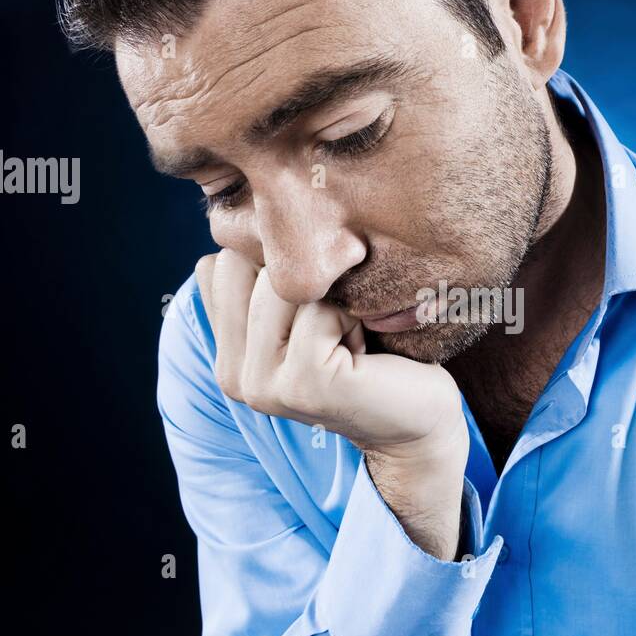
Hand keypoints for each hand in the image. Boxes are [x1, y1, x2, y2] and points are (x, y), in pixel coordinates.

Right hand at [194, 249, 467, 463]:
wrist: (416, 420)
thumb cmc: (370, 353)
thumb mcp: (304, 311)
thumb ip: (263, 279)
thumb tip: (242, 214)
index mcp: (227, 355)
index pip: (219, 264)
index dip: (279, 267)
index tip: (312, 311)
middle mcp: (232, 375)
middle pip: (246, 266)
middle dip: (304, 278)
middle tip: (335, 327)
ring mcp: (263, 385)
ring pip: (282, 285)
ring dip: (331, 299)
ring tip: (350, 339)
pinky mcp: (303, 384)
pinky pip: (320, 311)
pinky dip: (352, 318)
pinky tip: (364, 352)